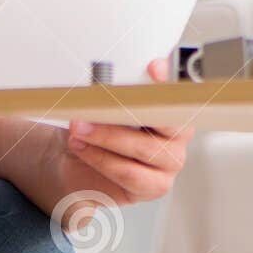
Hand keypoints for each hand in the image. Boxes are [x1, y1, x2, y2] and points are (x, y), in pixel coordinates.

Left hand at [54, 56, 190, 223]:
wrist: (76, 166)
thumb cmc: (93, 133)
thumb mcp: (96, 108)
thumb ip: (107, 95)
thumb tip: (96, 84)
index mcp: (170, 109)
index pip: (176, 91)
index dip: (168, 80)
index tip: (153, 67)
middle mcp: (177, 135)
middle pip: (166, 120)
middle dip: (127, 110)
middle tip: (94, 105)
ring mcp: (170, 162)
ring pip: (146, 149)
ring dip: (106, 138)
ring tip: (78, 131)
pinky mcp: (155, 186)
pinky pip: (131, 173)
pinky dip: (102, 160)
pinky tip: (82, 149)